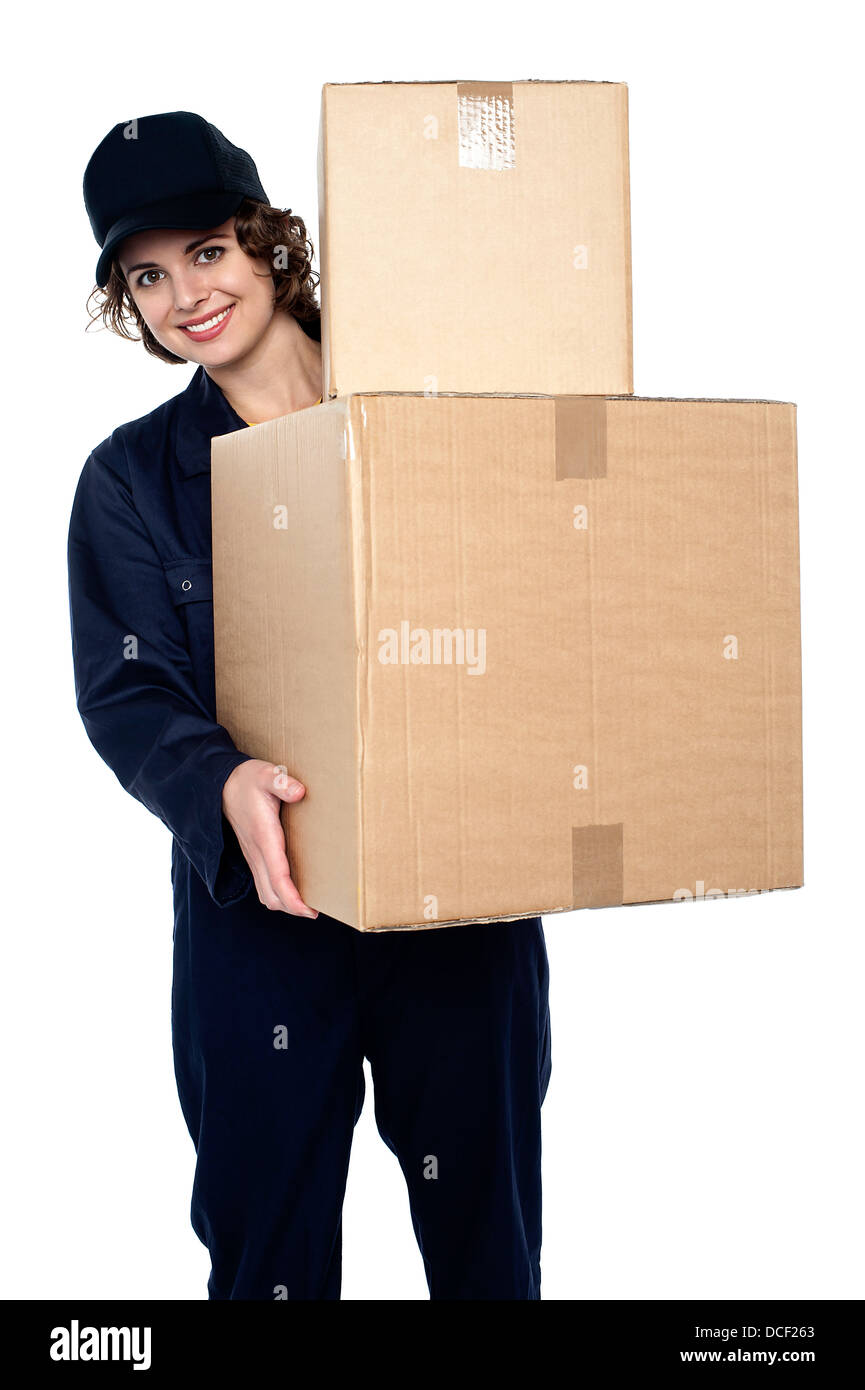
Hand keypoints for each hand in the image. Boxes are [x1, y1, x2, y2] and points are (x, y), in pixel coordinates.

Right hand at [222, 760, 317, 916]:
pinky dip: (279, 894)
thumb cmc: (248, 780)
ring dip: (285, 904)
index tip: (309, 910)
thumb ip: (281, 782)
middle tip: (316, 910)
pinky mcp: (254, 856)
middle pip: (273, 895)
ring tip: (308, 906)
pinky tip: (294, 891)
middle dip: (293, 908)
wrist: (222, 785)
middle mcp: (257, 853)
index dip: (293, 898)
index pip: (278, 878)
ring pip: (267, 894)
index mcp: (264, 837)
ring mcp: (253, 857)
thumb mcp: (266, 774)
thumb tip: (299, 792)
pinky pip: (265, 885)